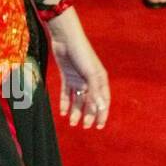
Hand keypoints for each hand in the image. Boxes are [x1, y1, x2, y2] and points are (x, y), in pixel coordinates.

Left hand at [47, 9, 110, 129]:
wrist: (66, 38)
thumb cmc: (82, 54)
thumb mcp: (90, 73)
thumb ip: (95, 91)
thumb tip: (101, 108)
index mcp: (100, 80)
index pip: (103, 101)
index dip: (102, 114)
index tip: (99, 126)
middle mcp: (90, 81)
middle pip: (90, 102)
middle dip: (88, 115)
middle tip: (84, 126)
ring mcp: (78, 79)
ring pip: (78, 100)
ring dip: (76, 111)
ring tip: (72, 123)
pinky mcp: (67, 76)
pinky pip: (66, 93)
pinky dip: (65, 102)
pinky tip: (63, 112)